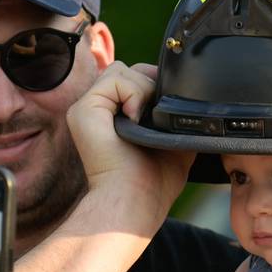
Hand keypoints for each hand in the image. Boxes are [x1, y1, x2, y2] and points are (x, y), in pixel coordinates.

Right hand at [66, 61, 193, 228]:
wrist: (135, 201)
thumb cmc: (153, 182)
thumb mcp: (171, 140)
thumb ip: (171, 115)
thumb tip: (188, 96)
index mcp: (113, 115)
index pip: (134, 79)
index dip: (155, 86)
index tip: (166, 109)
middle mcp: (97, 110)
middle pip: (129, 70)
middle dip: (152, 85)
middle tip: (158, 118)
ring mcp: (87, 108)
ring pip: (122, 70)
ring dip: (144, 90)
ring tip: (145, 122)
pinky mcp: (83, 109)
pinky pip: (115, 78)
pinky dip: (134, 94)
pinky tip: (135, 120)